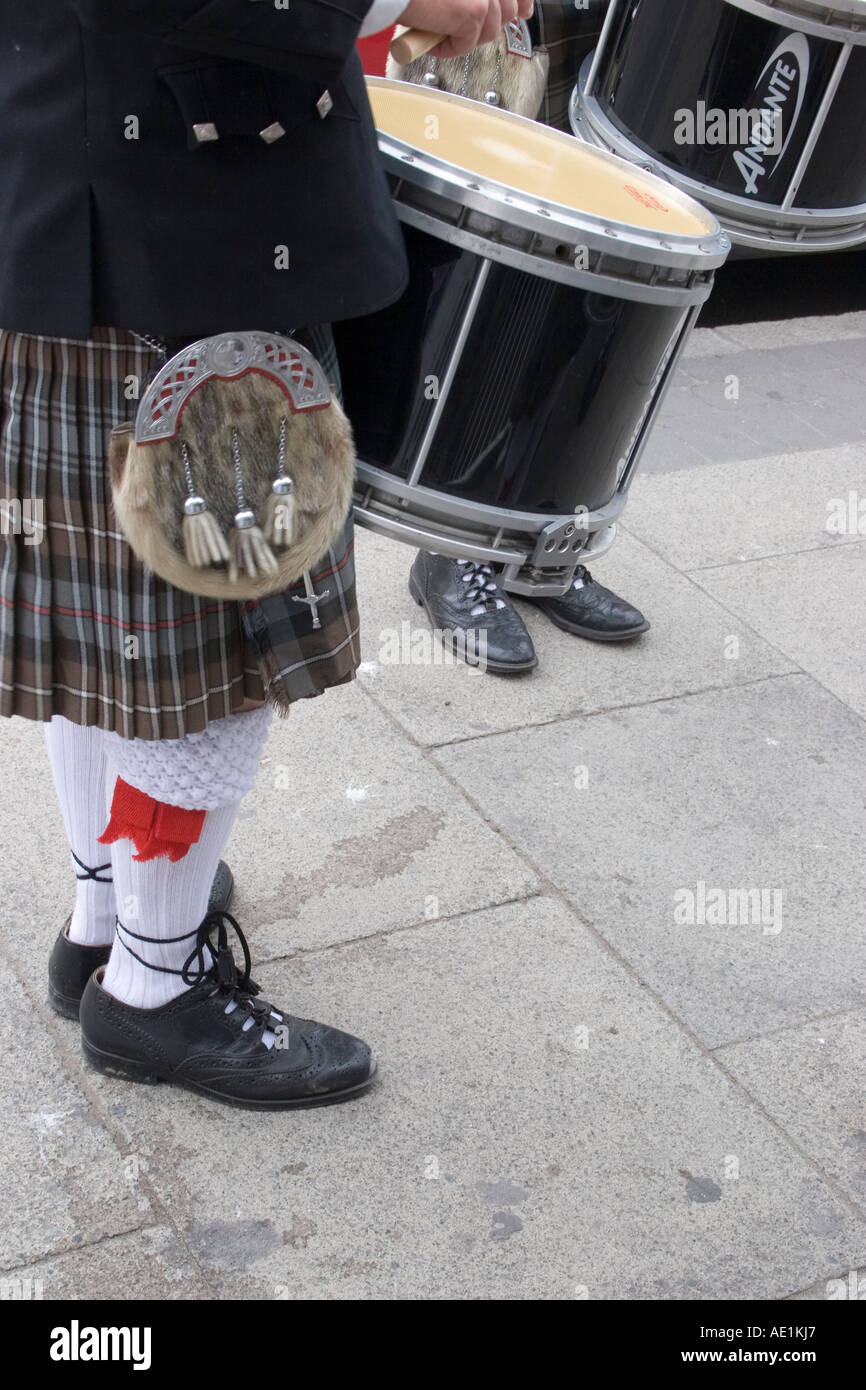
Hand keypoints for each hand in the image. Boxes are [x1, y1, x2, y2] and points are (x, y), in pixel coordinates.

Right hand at [397, 0, 534, 58]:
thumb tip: (513, 9)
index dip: (520, 3)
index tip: (522, 10)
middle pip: (508, 12)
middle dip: (490, 24)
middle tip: (467, 27)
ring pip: (489, 31)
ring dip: (467, 37)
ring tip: (446, 31)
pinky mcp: (473, 13)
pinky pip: (468, 44)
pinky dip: (449, 48)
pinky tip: (435, 39)